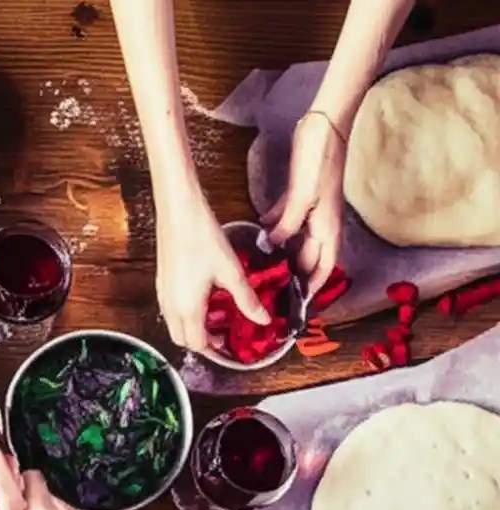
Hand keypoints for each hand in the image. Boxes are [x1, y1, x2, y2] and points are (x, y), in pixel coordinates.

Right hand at [155, 190, 269, 349]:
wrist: (178, 213)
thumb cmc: (202, 238)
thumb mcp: (232, 272)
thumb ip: (247, 300)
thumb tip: (263, 320)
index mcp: (188, 308)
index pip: (198, 344)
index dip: (216, 351)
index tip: (231, 348)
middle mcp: (171, 306)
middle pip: (183, 339)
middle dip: (202, 343)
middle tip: (224, 337)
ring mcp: (163, 294)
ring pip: (175, 326)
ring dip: (193, 330)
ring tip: (216, 320)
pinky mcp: (161, 282)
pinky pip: (171, 311)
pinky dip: (186, 316)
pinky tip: (203, 301)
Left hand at [261, 111, 345, 294]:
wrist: (327, 123)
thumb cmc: (320, 157)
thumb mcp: (302, 194)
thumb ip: (288, 223)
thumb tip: (272, 245)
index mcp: (327, 225)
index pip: (323, 267)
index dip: (313, 288)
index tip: (300, 306)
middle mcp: (323, 220)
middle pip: (309, 256)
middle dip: (295, 274)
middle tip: (275, 290)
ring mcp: (314, 207)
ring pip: (298, 238)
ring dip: (284, 252)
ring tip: (265, 266)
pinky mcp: (303, 193)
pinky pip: (289, 216)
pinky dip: (276, 225)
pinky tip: (260, 229)